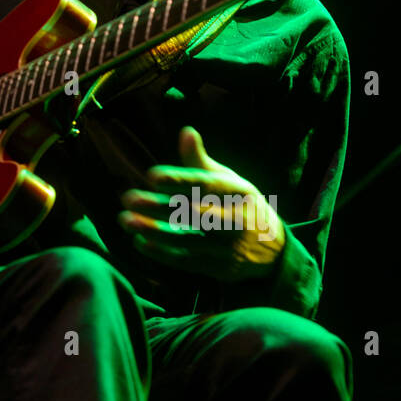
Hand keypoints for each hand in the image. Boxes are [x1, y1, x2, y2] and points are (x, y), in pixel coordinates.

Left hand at [118, 126, 285, 281]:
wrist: (275, 249)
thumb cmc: (241, 206)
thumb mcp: (229, 182)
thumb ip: (201, 162)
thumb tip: (185, 131)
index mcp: (239, 193)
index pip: (206, 185)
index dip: (179, 180)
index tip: (152, 175)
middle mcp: (237, 220)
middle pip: (194, 213)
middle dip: (159, 206)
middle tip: (128, 198)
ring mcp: (230, 248)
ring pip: (187, 240)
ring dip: (153, 231)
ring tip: (126, 220)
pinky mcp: (221, 269)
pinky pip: (187, 262)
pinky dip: (162, 254)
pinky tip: (140, 242)